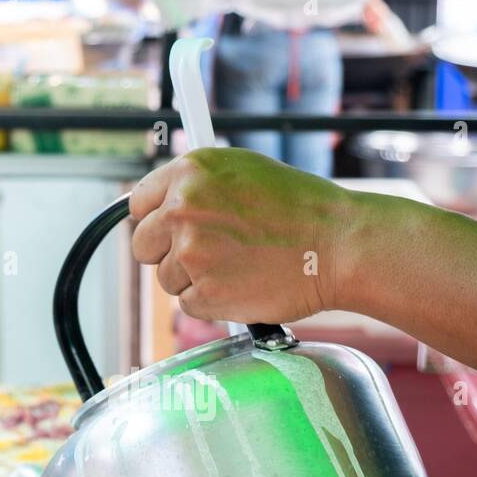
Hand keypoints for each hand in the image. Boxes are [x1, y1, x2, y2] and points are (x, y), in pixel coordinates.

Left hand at [129, 148, 358, 323]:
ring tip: (238, 268)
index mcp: (190, 172)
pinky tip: (242, 285)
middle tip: (204, 256)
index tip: (166, 232)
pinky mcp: (205, 292)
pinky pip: (189, 305)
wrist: (337, 245)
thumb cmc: (302, 208)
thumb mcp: (244, 171)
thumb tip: (168, 205)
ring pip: (168, 279)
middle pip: (143, 245)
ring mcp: (191, 253)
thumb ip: (200, 187)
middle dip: (167, 253)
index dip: (154, 221)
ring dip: (195, 280)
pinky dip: (212, 302)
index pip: (139, 204)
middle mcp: (183, 209)